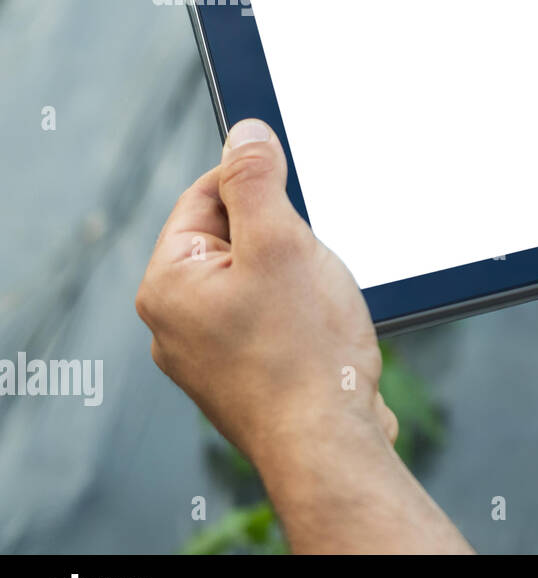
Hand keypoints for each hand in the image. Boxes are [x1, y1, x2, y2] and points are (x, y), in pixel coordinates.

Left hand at [137, 119, 470, 552]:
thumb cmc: (304, 352)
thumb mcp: (282, 243)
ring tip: (322, 307)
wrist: (328, 444)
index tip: (296, 190)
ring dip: (297, 280)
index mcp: (169, 284)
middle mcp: (176, 324)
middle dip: (285, 241)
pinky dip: (301, 319)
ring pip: (258, 283)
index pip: (205, 198)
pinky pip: (271, 324)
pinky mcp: (244, 381)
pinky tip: (325, 336)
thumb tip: (244, 133)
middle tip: (314, 263)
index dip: (256, 184)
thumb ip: (257, 180)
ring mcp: (208, 358)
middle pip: (235, 241)